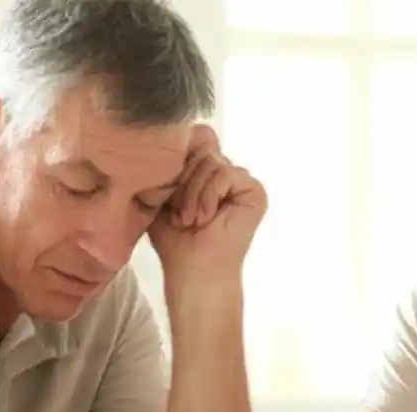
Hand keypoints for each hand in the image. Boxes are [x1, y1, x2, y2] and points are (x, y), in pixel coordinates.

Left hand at [148, 125, 266, 298]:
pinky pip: (225, 173)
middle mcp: (225, 172)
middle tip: (179, 215)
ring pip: (211, 161)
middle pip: (201, 148)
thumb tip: (171, 135)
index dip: (178, 160)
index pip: (196, 138)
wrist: (192, 270)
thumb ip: (168, 164)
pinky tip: (205, 218)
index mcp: (206, 171)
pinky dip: (208, 196)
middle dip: (183, 181)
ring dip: (193, 194)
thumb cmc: (174, 240)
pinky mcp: (254, 191)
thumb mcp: (161, 193)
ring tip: (189, 220)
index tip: (167, 194)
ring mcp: (241, 181)